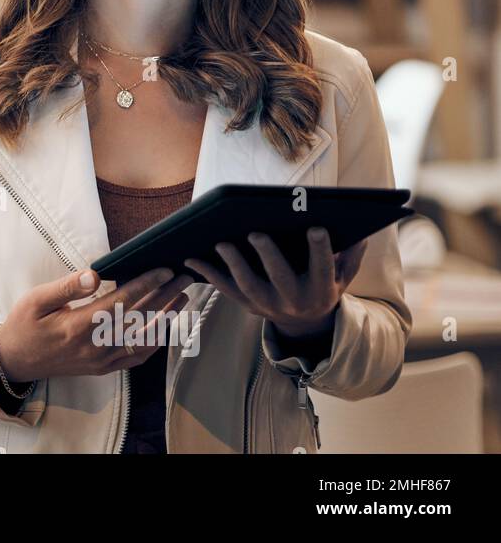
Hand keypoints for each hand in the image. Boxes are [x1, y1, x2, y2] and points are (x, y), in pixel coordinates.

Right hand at [0, 266, 192, 382]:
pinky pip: (135, 358)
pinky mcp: (102, 367)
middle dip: (165, 297)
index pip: (121, 302)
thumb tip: (93, 275)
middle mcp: (94, 345)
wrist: (15, 360)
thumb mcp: (36, 299)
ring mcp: (100, 360)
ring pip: (142, 340)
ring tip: (182, 299)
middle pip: (139, 319)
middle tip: (185, 279)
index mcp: (78, 326)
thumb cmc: (24, 324)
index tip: (164, 270)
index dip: (146, 285)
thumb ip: (66, 287)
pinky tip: (164, 328)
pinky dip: (153, 344)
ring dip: (166, 319)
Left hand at [185, 229, 366, 340]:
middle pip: (280, 278)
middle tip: (256, 232)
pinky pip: (225, 290)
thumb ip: (350, 256)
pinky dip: (208, 274)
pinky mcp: (248, 306)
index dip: (320, 249)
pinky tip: (191, 258)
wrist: (305, 324)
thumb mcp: (342, 277)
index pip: (323, 268)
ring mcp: (268, 306)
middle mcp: (294, 301)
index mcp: (320, 290)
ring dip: (234, 265)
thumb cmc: (324, 287)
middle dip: (269, 256)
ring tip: (221, 243)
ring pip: (249, 286)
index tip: (316, 227)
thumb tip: (361, 233)